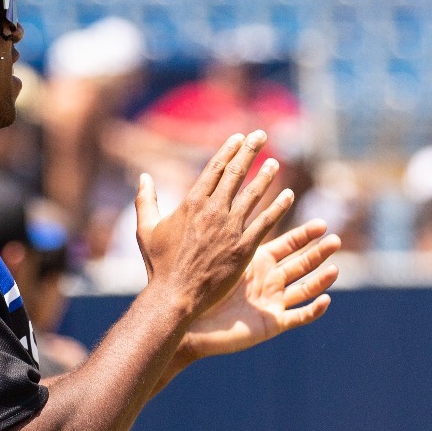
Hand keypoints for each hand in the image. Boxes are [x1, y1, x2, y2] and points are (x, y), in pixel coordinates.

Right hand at [135, 131, 291, 321]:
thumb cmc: (159, 265)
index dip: (228, 150)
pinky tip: (288, 195)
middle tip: (261, 134)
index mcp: (191, 203)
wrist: (175, 295)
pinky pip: (265, 222)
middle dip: (250, 151)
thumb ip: (146, 201)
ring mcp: (231, 229)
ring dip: (266, 176)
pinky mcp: (244, 248)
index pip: (215, 169)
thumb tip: (143, 177)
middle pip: (236, 174)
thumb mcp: (146, 230)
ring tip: (275, 162)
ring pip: (254, 194)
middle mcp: (213, 211)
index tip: (239, 137)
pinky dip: (278, 207)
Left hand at [173, 218, 337, 367]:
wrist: (183, 316)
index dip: (304, 234)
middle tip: (335, 238)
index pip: (286, 244)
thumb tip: (201, 191)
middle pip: (300, 264)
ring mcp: (271, 303)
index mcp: (255, 262)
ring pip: (305, 289)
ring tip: (335, 267)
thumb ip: (214, 221)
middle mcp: (267, 281)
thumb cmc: (190, 283)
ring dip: (321, 279)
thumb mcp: (208, 248)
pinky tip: (326, 300)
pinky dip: (313, 311)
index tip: (322, 223)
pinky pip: (298, 317)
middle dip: (318, 251)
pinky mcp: (271, 324)